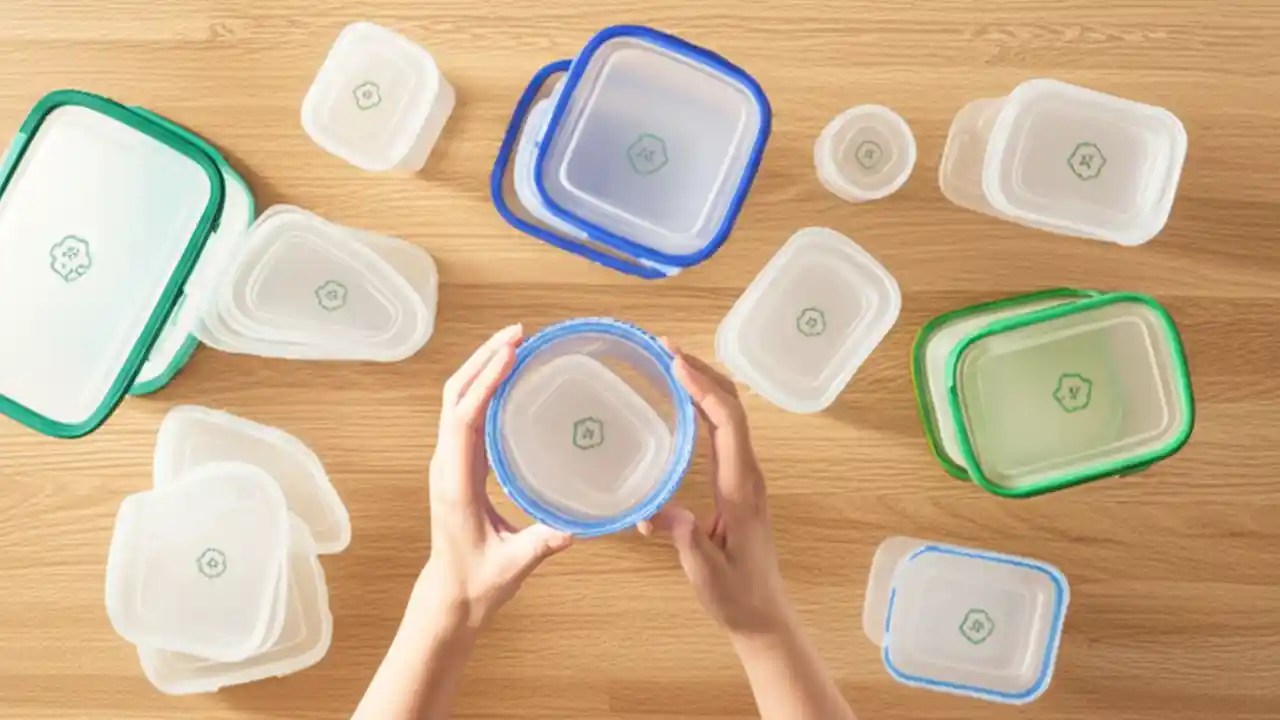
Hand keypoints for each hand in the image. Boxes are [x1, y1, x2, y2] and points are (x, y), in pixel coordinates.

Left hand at [419, 324, 573, 629]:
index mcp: (454, 482)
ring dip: (483, 367)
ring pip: (459, 400)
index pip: (463, 417)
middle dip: (484, 358)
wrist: (451, 595)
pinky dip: (487, 388)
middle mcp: (447, 464)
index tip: (510, 350)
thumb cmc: (478, 581)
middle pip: (456, 395)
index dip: (485, 380)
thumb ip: (541, 545)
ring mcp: (450, 462)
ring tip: (517, 342)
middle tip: (520, 332)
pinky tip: (513, 378)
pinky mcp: (460, 464)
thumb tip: (575, 528)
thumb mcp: (511, 565)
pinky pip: (468, 414)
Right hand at [639, 346, 793, 638]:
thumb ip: (685, 541)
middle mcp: (747, 475)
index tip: (675, 362)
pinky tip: (681, 401)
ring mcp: (744, 477)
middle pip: (732, 407)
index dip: (703, 388)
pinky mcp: (736, 484)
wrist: (762, 615)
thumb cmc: (736, 596)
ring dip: (703, 384)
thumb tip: (657, 513)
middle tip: (665, 347)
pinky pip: (722, 433)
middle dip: (702, 372)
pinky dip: (703, 407)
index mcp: (741, 489)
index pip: (728, 424)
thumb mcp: (705, 573)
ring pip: (729, 416)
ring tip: (670, 361)